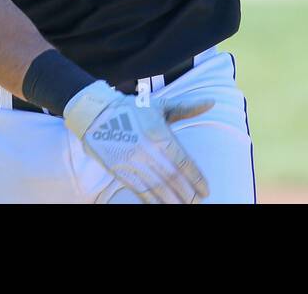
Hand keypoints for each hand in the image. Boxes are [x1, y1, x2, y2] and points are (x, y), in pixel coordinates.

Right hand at [63, 80, 212, 203]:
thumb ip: (186, 108)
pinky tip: (163, 204)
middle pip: (173, 178)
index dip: (197, 179)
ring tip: (184, 206)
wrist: (96, 114)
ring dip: (173, 200)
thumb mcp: (160, 106)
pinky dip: (153, 200)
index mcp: (159, 134)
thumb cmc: (132, 109)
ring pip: (157, 187)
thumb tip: (211, 102)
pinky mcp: (120, 171)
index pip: (183, 162)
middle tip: (198, 202)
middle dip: (188, 193)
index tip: (206, 191)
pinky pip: (140, 190)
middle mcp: (147, 150)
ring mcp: (132, 162)